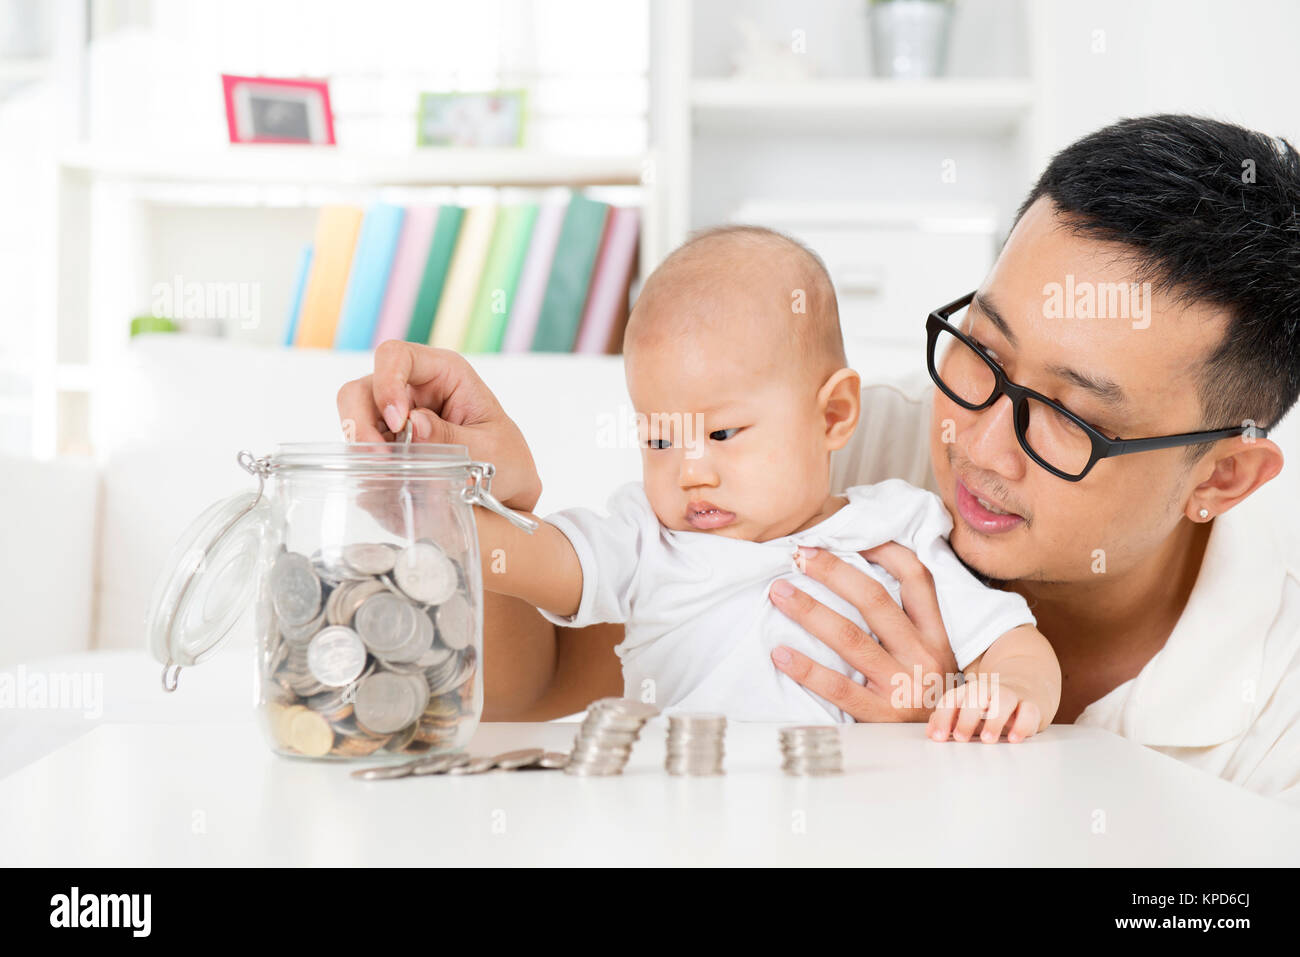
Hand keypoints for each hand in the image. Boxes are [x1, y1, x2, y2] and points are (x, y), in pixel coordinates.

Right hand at [336, 340, 541, 510]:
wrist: (506, 491)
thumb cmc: (506, 460)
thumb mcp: (491, 450)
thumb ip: (454, 438)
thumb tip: (415, 425)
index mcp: (444, 373)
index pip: (396, 356)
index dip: (386, 383)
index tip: (398, 423)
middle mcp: (413, 389)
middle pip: (360, 390)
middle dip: (360, 423)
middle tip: (379, 458)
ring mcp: (394, 417)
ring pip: (353, 421)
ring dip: (362, 450)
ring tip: (388, 475)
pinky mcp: (386, 444)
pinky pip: (361, 450)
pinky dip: (367, 467)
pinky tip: (389, 483)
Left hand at [767, 542, 958, 721]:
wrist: (950, 745)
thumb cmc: (927, 691)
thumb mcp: (932, 652)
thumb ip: (907, 619)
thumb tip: (860, 569)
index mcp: (936, 634)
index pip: (916, 578)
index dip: (884, 551)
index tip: (848, 537)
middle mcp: (922, 655)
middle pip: (874, 600)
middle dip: (832, 572)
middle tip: (799, 556)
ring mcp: (901, 685)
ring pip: (850, 638)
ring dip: (809, 611)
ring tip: (779, 592)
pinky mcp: (880, 715)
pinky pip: (838, 688)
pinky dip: (806, 669)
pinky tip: (779, 654)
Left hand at [926, 674, 1043, 743]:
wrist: (1023, 689)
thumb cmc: (987, 707)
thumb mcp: (966, 712)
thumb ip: (947, 721)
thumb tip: (930, 733)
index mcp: (968, 691)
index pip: (952, 699)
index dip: (943, 717)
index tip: (938, 737)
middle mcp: (989, 690)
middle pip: (976, 695)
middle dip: (966, 718)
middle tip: (960, 739)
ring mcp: (1011, 696)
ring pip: (1003, 700)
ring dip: (994, 719)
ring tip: (987, 740)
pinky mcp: (1031, 705)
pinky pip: (1029, 711)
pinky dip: (1022, 725)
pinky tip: (1013, 739)